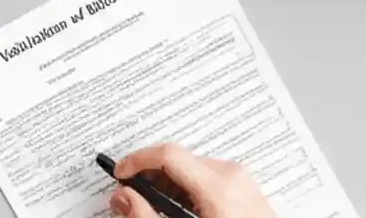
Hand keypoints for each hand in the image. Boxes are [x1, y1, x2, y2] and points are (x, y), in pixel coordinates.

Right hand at [109, 143, 274, 217]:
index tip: (120, 174)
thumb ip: (147, 217)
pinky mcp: (245, 187)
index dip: (137, 161)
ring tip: (158, 209)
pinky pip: (208, 177)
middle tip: (132, 197)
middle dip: (150, 177)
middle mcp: (232, 176)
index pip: (168, 155)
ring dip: (169, 185)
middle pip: (178, 161)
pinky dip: (188, 189)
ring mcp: (242, 180)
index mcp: (218, 188)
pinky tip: (181, 211)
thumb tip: (124, 198)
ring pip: (191, 168)